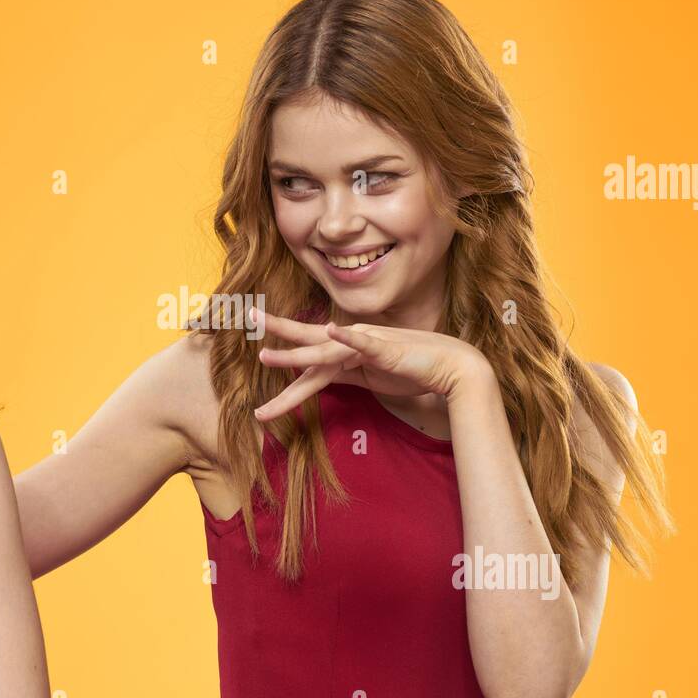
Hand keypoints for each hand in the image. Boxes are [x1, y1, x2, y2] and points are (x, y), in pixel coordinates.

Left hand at [250, 306, 490, 421]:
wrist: (449, 366)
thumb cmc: (410, 370)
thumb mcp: (368, 377)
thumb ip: (342, 375)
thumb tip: (317, 380)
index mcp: (344, 350)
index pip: (306, 356)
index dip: (281, 355)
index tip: (255, 350)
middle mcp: (350, 342)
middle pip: (307, 341)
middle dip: (276, 333)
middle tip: (248, 317)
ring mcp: (366, 344)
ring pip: (323, 351)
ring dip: (295, 354)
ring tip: (266, 355)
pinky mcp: (384, 350)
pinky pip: (363, 343)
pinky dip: (347, 338)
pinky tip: (333, 331)